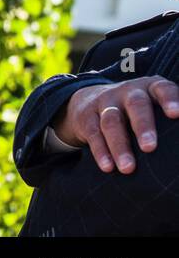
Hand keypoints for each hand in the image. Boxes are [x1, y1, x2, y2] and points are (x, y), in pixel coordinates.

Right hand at [51, 77, 178, 172]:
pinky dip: (100, 151)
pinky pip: (93, 134)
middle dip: (143, 126)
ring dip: (120, 145)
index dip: (170, 99)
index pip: (162, 89)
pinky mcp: (87, 117)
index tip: (177, 114)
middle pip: (136, 104)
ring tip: (128, 168)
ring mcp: (105, 103)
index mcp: (150, 88)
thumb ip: (174, 118)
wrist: (89, 101)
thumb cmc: (138, 112)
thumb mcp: (156, 107)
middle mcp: (127, 92)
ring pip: (111, 121)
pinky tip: (108, 168)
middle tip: (151, 147)